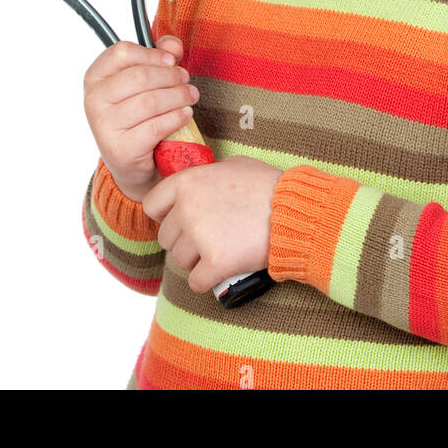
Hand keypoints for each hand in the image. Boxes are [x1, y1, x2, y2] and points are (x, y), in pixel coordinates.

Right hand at [83, 35, 198, 202]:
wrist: (132, 164)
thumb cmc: (138, 116)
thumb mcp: (145, 84)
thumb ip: (159, 58)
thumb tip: (173, 44)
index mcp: (95, 77)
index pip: (121, 52)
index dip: (151, 54)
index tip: (171, 60)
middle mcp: (93, 100)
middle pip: (140, 76)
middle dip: (171, 76)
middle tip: (187, 80)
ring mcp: (103, 127)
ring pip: (150, 101)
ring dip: (178, 96)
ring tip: (191, 96)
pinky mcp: (120, 149)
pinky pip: (155, 127)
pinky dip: (176, 118)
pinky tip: (186, 114)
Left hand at [141, 156, 282, 293]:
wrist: (296, 211)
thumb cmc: (268, 186)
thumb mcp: (234, 165)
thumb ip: (209, 173)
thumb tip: (200, 181)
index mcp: (188, 182)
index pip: (152, 205)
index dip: (165, 216)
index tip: (180, 221)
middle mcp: (188, 208)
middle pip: (166, 237)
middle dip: (183, 241)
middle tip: (206, 240)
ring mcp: (200, 237)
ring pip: (179, 261)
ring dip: (195, 261)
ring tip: (217, 253)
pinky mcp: (216, 262)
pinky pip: (196, 282)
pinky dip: (206, 281)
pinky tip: (219, 273)